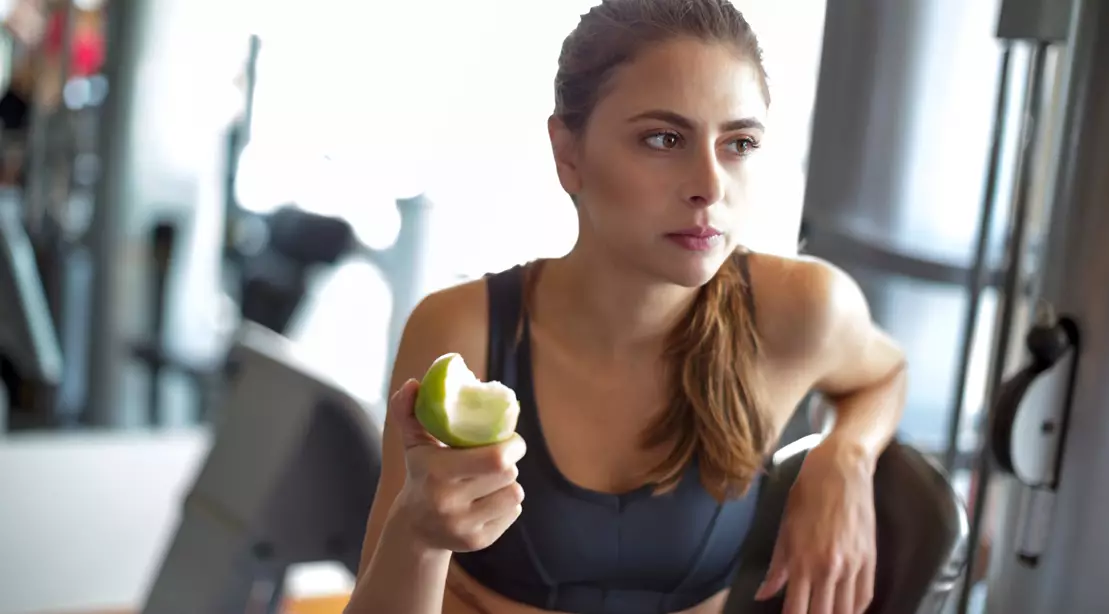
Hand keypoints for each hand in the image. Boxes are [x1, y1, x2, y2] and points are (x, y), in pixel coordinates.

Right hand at [387, 379, 526, 553]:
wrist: (415, 528)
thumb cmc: (423, 474)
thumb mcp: (414, 444)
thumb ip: (409, 411)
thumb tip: (412, 384)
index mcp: (438, 472)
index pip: (496, 458)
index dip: (513, 445)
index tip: (510, 439)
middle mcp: (449, 503)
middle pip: (508, 474)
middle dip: (510, 461)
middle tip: (504, 455)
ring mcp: (464, 526)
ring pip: (514, 494)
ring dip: (509, 483)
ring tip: (493, 479)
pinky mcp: (477, 542)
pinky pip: (513, 513)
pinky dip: (507, 504)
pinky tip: (489, 500)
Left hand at [755, 438, 876, 613]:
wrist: (841, 469)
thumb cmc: (807, 494)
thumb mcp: (785, 528)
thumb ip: (776, 566)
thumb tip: (763, 593)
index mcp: (802, 560)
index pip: (795, 610)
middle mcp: (828, 568)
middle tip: (808, 613)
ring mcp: (852, 565)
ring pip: (845, 611)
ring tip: (826, 612)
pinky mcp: (870, 559)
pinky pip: (864, 597)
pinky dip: (855, 609)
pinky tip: (846, 610)